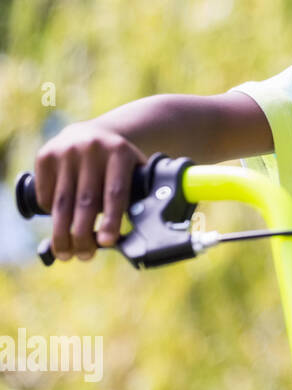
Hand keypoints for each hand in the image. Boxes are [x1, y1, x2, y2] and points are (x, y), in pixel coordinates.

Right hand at [32, 123, 145, 261]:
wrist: (90, 133)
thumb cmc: (117, 163)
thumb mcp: (133, 169)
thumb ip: (139, 192)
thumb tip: (147, 230)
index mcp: (120, 152)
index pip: (115, 192)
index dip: (110, 220)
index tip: (106, 242)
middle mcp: (93, 149)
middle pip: (86, 201)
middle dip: (83, 234)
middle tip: (85, 256)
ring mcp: (67, 151)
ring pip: (62, 202)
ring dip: (62, 233)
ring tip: (67, 254)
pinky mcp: (46, 156)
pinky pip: (46, 195)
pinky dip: (50, 214)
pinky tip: (58, 227)